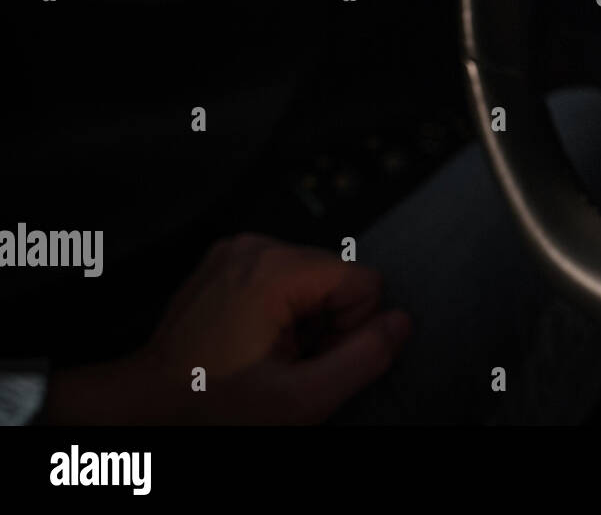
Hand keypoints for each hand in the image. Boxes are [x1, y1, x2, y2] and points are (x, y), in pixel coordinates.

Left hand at [44, 234, 410, 423]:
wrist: (147, 405)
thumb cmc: (209, 405)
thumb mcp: (300, 399)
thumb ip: (363, 359)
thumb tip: (401, 324)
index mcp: (274, 270)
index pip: (364, 281)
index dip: (350, 330)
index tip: (312, 359)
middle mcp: (255, 247)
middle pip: (339, 276)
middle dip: (326, 324)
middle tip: (289, 362)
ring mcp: (238, 251)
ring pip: (315, 278)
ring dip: (305, 320)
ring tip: (271, 353)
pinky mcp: (229, 261)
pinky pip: (286, 277)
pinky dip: (282, 310)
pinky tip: (257, 340)